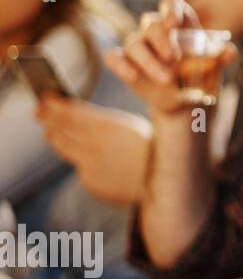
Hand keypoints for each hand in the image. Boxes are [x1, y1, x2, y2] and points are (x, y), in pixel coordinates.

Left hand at [35, 96, 151, 205]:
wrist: (166, 181)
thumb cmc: (150, 148)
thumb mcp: (128, 125)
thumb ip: (99, 121)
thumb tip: (70, 113)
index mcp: (108, 128)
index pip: (69, 112)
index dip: (52, 104)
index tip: (45, 96)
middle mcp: (95, 146)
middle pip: (59, 128)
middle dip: (47, 117)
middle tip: (40, 109)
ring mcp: (90, 166)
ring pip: (62, 147)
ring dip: (55, 135)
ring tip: (52, 128)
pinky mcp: (91, 182)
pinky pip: (78, 166)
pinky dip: (78, 158)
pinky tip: (86, 153)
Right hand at [103, 0, 232, 116]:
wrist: (185, 100)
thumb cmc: (201, 75)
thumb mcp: (214, 67)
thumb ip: (221, 57)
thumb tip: (230, 52)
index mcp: (180, 24)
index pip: (172, 6)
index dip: (171, 10)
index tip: (174, 22)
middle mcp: (157, 31)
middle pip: (152, 24)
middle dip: (162, 40)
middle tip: (174, 57)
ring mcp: (139, 46)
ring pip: (134, 42)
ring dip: (149, 60)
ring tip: (167, 79)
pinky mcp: (125, 63)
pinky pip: (114, 57)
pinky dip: (120, 64)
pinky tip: (132, 75)